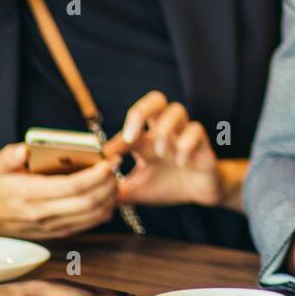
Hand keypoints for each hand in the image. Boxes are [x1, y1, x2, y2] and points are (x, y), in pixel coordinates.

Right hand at [0, 142, 118, 238]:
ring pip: (93, 214)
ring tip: (115, 176)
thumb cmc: (4, 183)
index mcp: (28, 194)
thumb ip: (9, 155)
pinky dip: (106, 207)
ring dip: (110, 195)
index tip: (108, 162)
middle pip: (87, 202)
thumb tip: (23, 151)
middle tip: (117, 165)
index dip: (94, 175)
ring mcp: (53, 226)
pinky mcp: (62, 231)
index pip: (70, 187)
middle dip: (108, 183)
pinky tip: (110, 192)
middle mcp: (42, 214)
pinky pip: (91, 223)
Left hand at [102, 91, 220, 206]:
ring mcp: (185, 135)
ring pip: (177, 109)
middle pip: (155, 99)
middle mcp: (167, 131)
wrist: (201, 192)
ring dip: (164, 130)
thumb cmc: (168, 186)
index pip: (131, 126)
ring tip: (161, 152)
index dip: (117, 139)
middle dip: (141, 112)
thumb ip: (115, 190)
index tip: (107, 155)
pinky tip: (181, 162)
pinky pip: (196, 130)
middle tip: (132, 137)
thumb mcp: (136, 190)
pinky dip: (186, 145)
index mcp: (149, 139)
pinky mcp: (203, 144)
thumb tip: (90, 195)